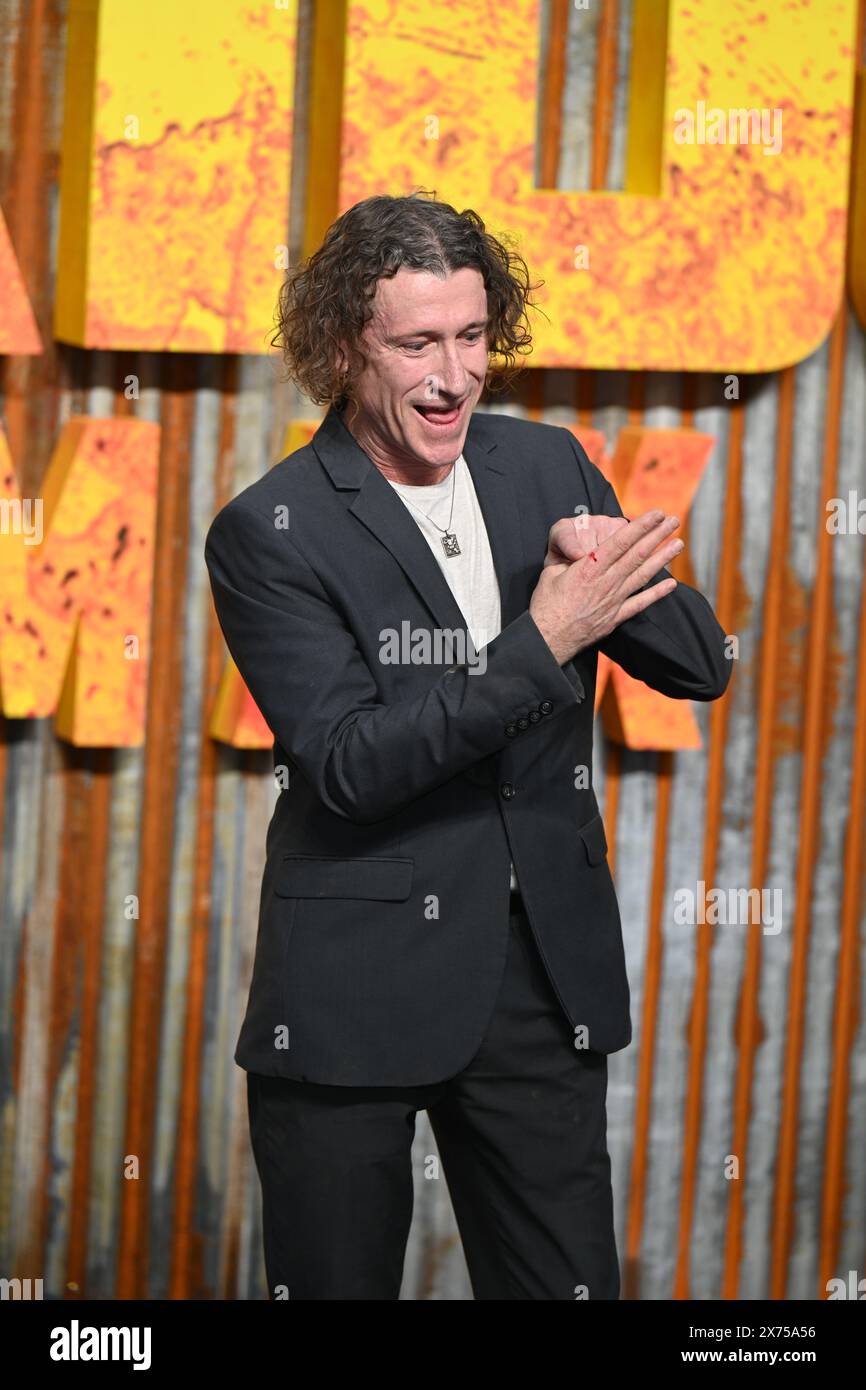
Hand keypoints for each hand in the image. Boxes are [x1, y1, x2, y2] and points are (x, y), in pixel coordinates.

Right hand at [529, 510, 682, 664]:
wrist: (548, 640)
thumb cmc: (545, 606)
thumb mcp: (550, 573)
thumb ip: (568, 559)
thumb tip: (578, 548)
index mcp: (588, 569)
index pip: (620, 542)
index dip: (640, 526)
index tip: (655, 514)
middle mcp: (606, 583)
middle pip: (637, 555)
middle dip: (656, 536)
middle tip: (673, 521)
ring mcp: (613, 601)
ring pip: (643, 575)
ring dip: (662, 559)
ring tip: (678, 544)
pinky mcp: (615, 618)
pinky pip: (640, 603)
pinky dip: (656, 594)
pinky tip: (672, 584)